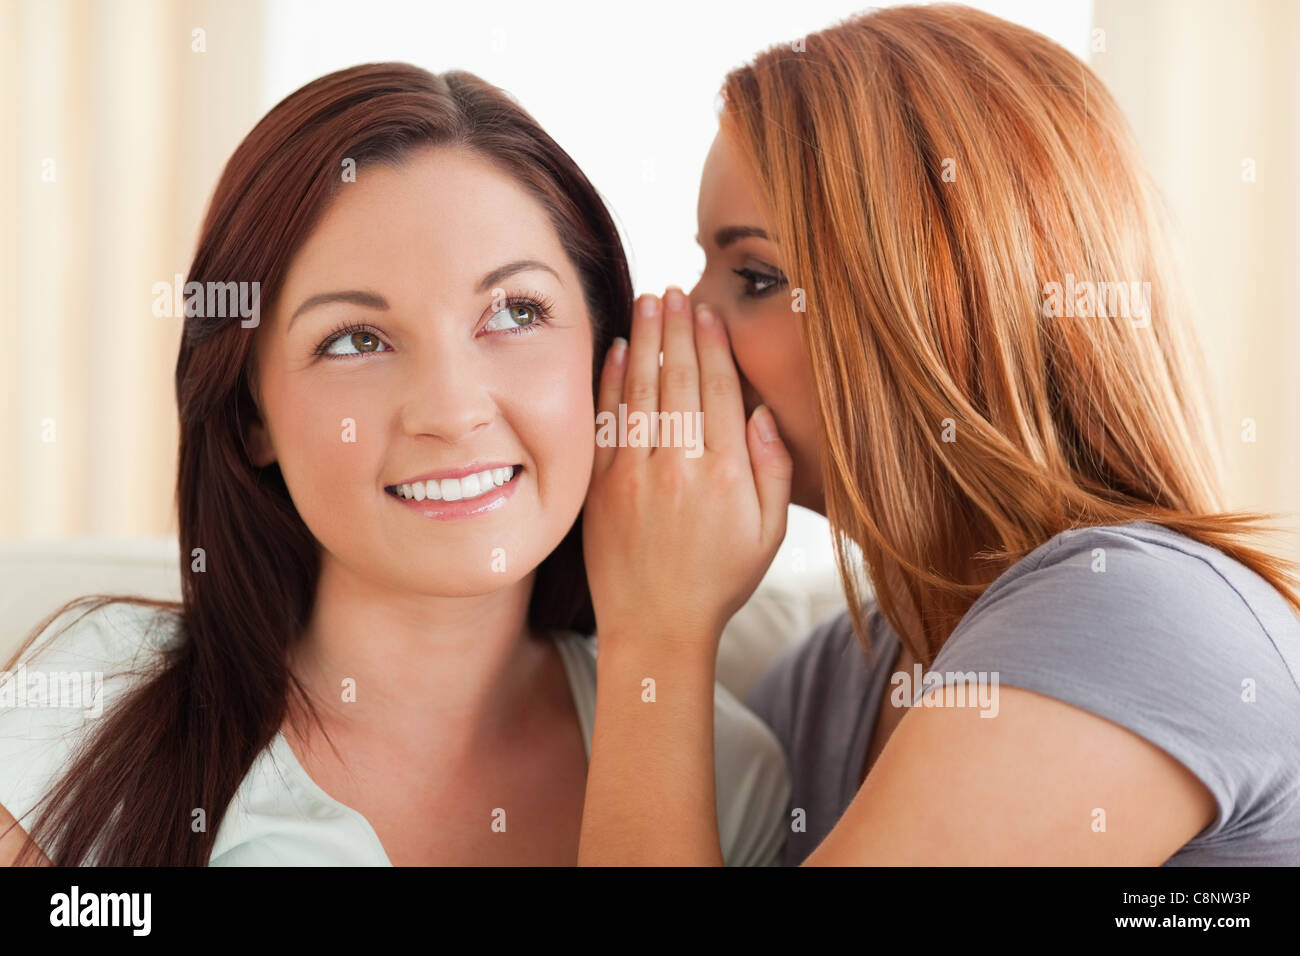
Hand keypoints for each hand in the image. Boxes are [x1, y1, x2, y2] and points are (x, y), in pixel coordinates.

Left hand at [582, 286, 792, 650]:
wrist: (656, 627)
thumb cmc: (718, 582)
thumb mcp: (767, 534)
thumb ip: (772, 471)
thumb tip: (764, 414)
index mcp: (726, 475)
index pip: (719, 390)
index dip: (712, 345)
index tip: (708, 312)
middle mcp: (681, 467)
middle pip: (678, 379)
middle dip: (677, 328)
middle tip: (675, 290)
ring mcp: (636, 475)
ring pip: (640, 391)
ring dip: (643, 340)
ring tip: (648, 303)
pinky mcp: (602, 487)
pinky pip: (606, 422)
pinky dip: (609, 382)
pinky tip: (613, 350)